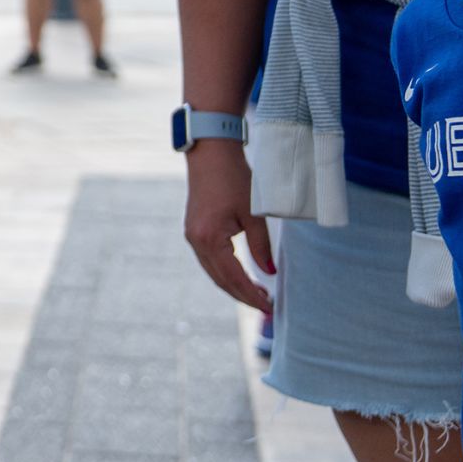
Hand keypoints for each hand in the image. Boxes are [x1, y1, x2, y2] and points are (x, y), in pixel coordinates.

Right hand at [182, 143, 272, 312]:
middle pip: (220, 280)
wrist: (210, 154)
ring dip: (233, 286)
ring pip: (213, 272)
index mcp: (210, 238)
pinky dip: (225, 273)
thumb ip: (261, 245)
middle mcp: (196, 241)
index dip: (252, 295)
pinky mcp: (194, 231)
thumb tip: (270, 273)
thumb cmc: (233, 179)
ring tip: (256, 295)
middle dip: (243, 296)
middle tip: (267, 306)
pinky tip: (240, 275)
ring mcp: (192, 236)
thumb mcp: (253, 213)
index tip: (270, 307)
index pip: (234, 277)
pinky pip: (209, 261)